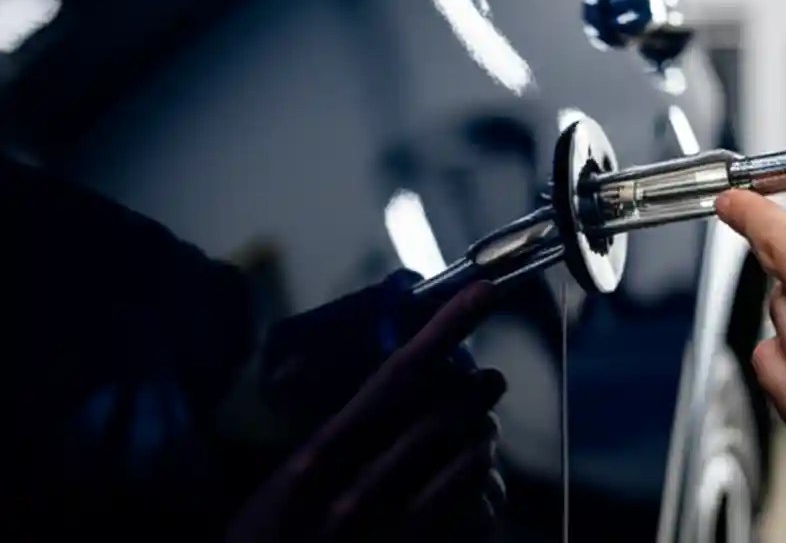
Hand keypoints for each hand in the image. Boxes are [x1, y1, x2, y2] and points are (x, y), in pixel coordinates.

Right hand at [229, 282, 505, 542]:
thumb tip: (400, 387)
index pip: (396, 375)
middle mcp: (354, 486)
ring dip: (484, 434)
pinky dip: (484, 479)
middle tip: (488, 381)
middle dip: (478, 388)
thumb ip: (341, 436)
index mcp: (320, 455)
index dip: (445, 328)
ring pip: (469, 453)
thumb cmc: (273, 538)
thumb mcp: (290, 480)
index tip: (483, 292)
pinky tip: (479, 478)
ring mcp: (387, 526)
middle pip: (444, 410)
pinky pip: (473, 501)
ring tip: (482, 431)